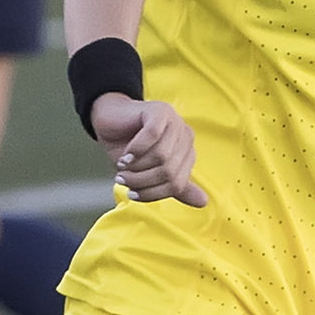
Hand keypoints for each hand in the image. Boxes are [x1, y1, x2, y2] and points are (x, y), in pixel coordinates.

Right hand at [91, 93, 207, 207]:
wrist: (110, 119)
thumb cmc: (129, 148)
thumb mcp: (150, 171)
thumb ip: (174, 186)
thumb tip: (203, 203)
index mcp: (187, 153)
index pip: (178, 183)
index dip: (153, 193)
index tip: (132, 193)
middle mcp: (185, 137)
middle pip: (169, 171)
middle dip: (142, 181)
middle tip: (123, 180)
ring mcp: (175, 122)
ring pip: (161, 156)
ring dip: (137, 167)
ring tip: (122, 167)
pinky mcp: (160, 111)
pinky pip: (153, 135)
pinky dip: (136, 150)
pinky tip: (125, 156)